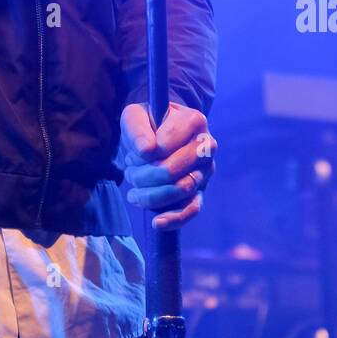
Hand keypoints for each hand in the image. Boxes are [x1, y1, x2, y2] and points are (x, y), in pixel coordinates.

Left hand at [120, 100, 216, 229]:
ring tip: (134, 192)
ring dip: (151, 195)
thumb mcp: (135, 115)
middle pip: (173, 171)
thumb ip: (137, 128)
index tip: (134, 152)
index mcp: (194, 121)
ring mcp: (205, 171)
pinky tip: (156, 222)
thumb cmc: (147, 122)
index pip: (165, 145)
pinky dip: (174, 218)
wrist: (156, 133)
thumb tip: (147, 152)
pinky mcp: (200, 191)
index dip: (143, 154)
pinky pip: (192, 210)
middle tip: (129, 173)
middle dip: (144, 176)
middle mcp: (206, 146)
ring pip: (181, 190)